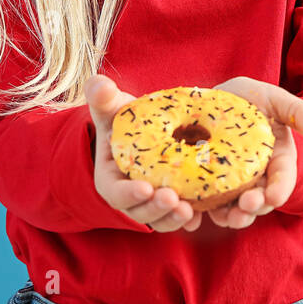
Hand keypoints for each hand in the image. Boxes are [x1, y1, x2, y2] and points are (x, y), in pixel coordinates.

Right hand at [84, 74, 202, 232]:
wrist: (146, 135)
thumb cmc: (126, 122)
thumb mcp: (113, 110)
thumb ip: (104, 99)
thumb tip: (98, 84)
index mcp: (111, 179)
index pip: (116, 192)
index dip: (129, 193)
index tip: (146, 188)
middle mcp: (130, 198)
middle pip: (140, 211)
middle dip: (156, 209)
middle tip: (173, 200)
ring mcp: (152, 205)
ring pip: (161, 219)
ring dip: (174, 218)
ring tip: (191, 211)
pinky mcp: (173, 206)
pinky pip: (180, 218)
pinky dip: (193, 219)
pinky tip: (204, 215)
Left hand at [205, 77, 302, 228]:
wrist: (211, 100)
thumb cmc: (248, 98)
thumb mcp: (272, 98)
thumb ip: (297, 111)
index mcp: (276, 160)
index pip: (282, 179)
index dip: (279, 189)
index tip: (273, 197)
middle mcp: (257, 179)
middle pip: (260, 201)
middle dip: (254, 207)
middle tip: (246, 206)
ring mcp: (232, 186)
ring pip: (234, 209)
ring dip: (231, 216)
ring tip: (224, 217)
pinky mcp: (207, 188)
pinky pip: (204, 206)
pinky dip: (200, 214)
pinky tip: (193, 216)